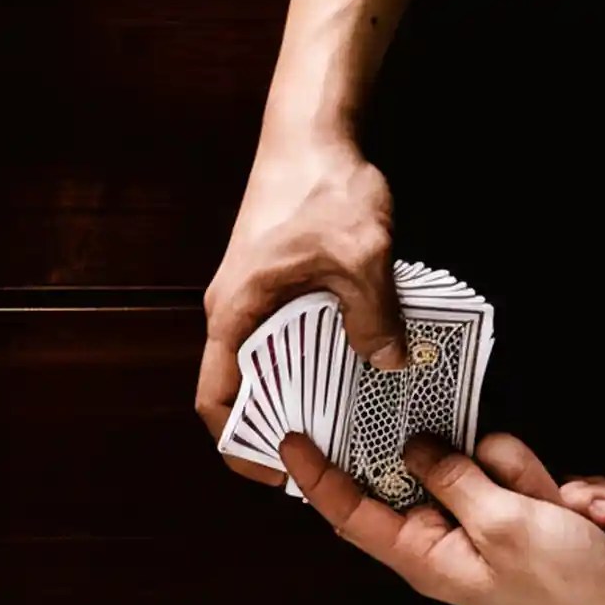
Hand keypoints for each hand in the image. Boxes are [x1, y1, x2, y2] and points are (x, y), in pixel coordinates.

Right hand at [196, 143, 406, 485]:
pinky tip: (354, 362)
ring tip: (345, 417)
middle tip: (325, 454)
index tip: (274, 473)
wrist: (308, 131)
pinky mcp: (274, 280)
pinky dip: (311, 358)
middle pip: (241, 388)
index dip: (238, 444)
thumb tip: (389, 363)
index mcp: (234, 313)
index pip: (216, 399)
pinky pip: (285, 336)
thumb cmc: (319, 187)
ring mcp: (252, 295)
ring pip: (266, 362)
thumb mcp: (360, 256)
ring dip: (298, 392)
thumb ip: (373, 315)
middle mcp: (233, 311)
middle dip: (276, 426)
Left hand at [279, 431, 604, 604]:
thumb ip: (452, 477)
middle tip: (498, 474)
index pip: (351, 513)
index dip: (317, 477)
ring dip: (528, 477)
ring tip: (560, 508)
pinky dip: (565, 491)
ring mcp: (488, 524)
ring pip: (483, 461)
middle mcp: (448, 540)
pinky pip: (527, 473)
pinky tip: (590, 515)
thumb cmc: (573, 583)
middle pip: (424, 472)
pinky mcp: (525, 510)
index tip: (290, 439)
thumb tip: (417, 447)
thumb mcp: (502, 522)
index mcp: (424, 557)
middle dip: (469, 465)